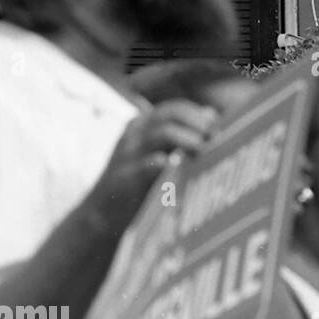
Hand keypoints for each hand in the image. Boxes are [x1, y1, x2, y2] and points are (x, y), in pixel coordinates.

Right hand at [94, 100, 218, 221]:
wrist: (101, 211)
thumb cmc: (134, 180)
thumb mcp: (149, 151)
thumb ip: (176, 132)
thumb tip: (210, 113)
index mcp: (139, 125)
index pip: (173, 108)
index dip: (198, 115)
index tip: (217, 128)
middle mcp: (133, 134)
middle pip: (170, 115)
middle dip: (197, 124)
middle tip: (215, 138)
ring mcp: (129, 154)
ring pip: (164, 133)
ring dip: (190, 140)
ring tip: (204, 152)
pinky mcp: (128, 176)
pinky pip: (153, 163)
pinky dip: (172, 163)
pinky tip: (183, 169)